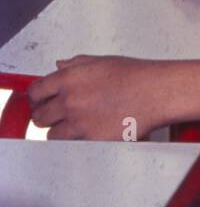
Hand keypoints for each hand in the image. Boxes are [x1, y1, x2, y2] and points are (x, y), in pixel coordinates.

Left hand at [28, 55, 162, 140]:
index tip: (38, 101)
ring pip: (52, 135)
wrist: (156, 92)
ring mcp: (79, 122)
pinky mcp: (91, 139)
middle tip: (55, 116)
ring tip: (73, 127)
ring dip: (60, 132)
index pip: (35, 92)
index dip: (35, 98)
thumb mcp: (101, 61)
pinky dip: (78, 141)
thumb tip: (59, 66)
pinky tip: (90, 132)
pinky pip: (73, 145)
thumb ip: (75, 64)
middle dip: (46, 116)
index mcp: (68, 78)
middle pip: (39, 116)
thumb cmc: (136, 76)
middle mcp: (69, 100)